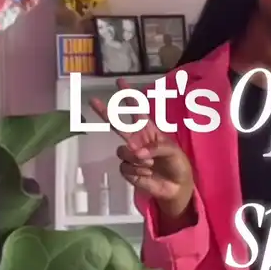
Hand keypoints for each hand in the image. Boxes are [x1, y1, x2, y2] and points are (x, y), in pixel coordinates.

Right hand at [89, 79, 193, 214]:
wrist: (177, 187)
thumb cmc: (178, 165)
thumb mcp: (173, 151)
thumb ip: (156, 147)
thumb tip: (136, 151)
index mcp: (149, 131)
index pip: (137, 111)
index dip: (129, 97)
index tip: (119, 82)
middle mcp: (137, 140)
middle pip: (117, 125)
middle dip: (105, 113)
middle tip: (93, 101)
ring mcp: (131, 155)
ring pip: (122, 151)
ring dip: (137, 158)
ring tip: (151, 164)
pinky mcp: (127, 170)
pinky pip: (124, 166)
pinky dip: (136, 171)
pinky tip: (147, 173)